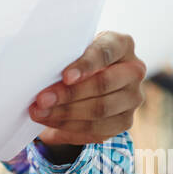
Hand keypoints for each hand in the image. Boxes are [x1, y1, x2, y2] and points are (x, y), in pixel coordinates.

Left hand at [27, 31, 146, 147]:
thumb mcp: (73, 50)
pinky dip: (70, 128)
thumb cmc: (76, 60)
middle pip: (103, 83)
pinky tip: (50, 124)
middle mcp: (134, 70)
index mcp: (121, 44)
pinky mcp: (125, 121)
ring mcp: (133, 97)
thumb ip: (64, 57)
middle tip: (41, 99)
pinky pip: (97, 129)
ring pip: (100, 109)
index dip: (86, 65)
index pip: (106, 51)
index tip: (65, 76)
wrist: (89, 79)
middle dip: (68, 94)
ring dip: (65, 114)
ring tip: (40, 113)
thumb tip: (38, 70)